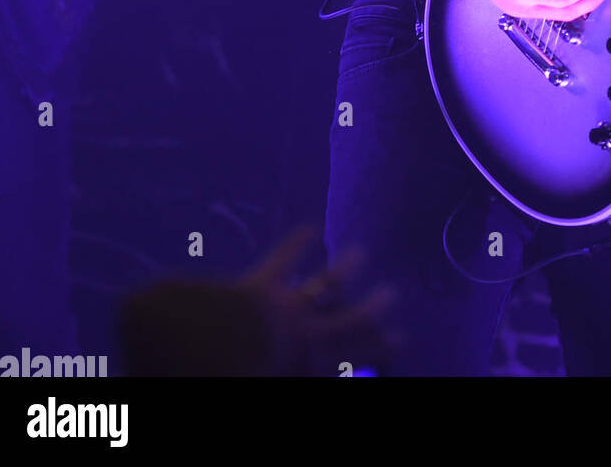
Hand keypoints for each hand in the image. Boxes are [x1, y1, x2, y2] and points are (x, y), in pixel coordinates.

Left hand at [238, 227, 397, 374]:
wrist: (209, 346)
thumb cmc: (236, 373)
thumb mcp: (278, 381)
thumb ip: (301, 373)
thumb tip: (332, 371)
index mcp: (310, 363)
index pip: (354, 356)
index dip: (379, 348)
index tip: (401, 338)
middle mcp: (308, 332)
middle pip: (349, 317)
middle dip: (372, 307)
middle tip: (392, 293)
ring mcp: (287, 305)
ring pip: (324, 284)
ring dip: (344, 267)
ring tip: (361, 253)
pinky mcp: (263, 284)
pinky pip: (284, 259)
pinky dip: (298, 242)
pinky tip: (311, 228)